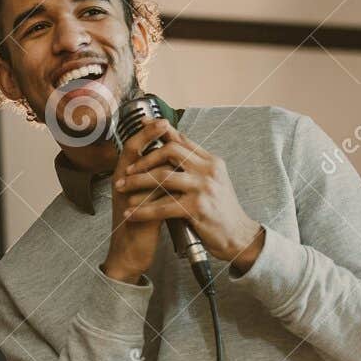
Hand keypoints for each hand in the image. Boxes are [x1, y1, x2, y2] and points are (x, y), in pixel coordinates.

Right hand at [102, 131, 165, 282]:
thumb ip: (157, 180)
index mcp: (126, 180)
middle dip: (148, 135)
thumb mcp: (149, 198)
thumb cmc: (141, 227)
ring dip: (156, 155)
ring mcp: (127, 200)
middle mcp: (122, 186)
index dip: (146, 132)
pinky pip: (150, 196)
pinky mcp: (136, 216)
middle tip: (163, 123)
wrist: (131, 255)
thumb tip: (175, 161)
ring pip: (140, 171)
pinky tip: (177, 178)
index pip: (134, 148)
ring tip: (171, 143)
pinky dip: (164, 186)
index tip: (161, 120)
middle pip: (131, 152)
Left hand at [113, 119, 262, 269]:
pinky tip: (130, 213)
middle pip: (170, 151)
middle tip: (127, 170)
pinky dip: (142, 210)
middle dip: (144, 159)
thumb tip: (172, 151)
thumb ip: (194, 167)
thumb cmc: (222, 211)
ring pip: (163, 177)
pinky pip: (162, 207)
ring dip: (137, 183)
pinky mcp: (197, 208)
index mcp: (211, 161)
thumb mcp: (212, 182)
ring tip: (122, 188)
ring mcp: (203, 188)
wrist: (238, 237)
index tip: (142, 124)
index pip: (182, 140)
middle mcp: (209, 170)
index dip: (160, 130)